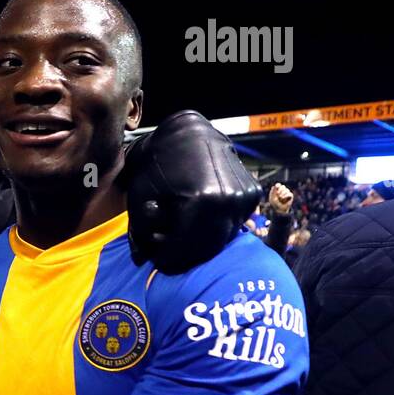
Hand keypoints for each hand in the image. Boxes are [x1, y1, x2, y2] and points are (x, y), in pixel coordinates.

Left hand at [122, 110, 261, 273]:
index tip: (158, 263)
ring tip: (178, 229)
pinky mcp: (253, 191)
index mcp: (205, 199)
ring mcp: (246, 194)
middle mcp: (232, 197)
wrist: (183, 131)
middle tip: (167, 253)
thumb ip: (141, 231)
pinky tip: (196, 215)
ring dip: (201, 241)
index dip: (170, 259)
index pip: (188, 246)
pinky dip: (215, 226)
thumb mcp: (140, 195)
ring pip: (223, 236)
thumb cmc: (154, 162)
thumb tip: (143, 259)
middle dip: (186, 253)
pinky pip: (234, 222)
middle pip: (209, 246)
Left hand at [268, 182, 293, 214]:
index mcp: (277, 190)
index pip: (278, 185)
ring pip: (286, 190)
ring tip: (280, 198)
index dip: (278, 185)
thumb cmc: (275, 204)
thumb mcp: (272, 197)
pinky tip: (282, 198)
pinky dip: (285, 195)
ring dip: (282, 193)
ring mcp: (286, 193)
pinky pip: (289, 193)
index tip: (277, 187)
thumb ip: (273, 191)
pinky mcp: (290, 196)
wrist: (279, 209)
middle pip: (283, 186)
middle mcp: (282, 191)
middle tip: (278, 194)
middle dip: (280, 190)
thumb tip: (275, 185)